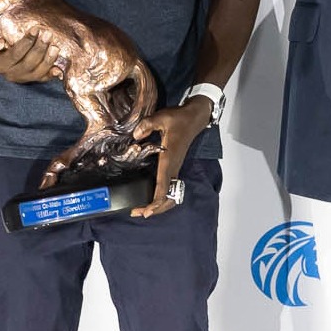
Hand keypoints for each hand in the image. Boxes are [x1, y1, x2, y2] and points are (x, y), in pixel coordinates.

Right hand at [0, 25, 64, 84]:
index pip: (15, 54)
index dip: (27, 43)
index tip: (36, 29)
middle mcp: (11, 73)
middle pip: (28, 63)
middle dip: (40, 49)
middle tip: (48, 34)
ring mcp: (21, 77)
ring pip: (37, 73)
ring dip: (48, 60)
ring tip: (55, 47)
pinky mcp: (30, 78)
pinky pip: (42, 78)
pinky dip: (52, 74)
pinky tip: (59, 69)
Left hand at [129, 99, 211, 217]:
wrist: (194, 118)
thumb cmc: (179, 119)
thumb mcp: (162, 117)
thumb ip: (147, 125)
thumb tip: (135, 135)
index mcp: (169, 159)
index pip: (163, 186)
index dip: (156, 202)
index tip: (146, 212)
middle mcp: (173, 167)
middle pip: (168, 197)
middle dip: (155, 209)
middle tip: (137, 213)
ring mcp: (175, 168)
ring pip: (170, 194)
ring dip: (159, 205)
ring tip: (142, 209)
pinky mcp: (174, 166)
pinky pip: (169, 187)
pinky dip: (161, 197)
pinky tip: (150, 198)